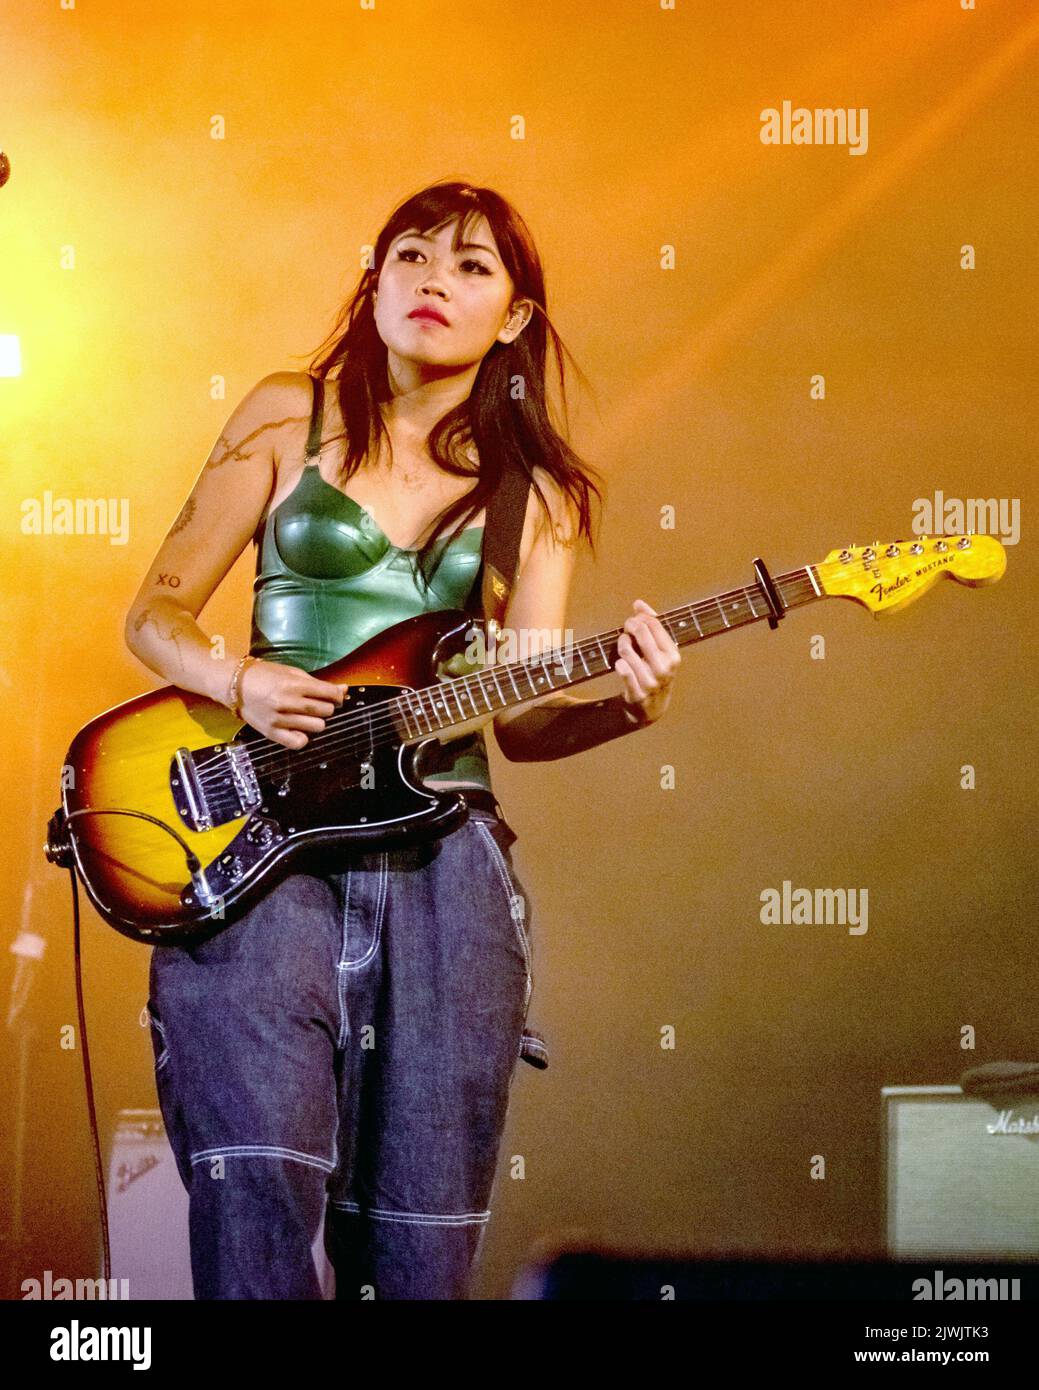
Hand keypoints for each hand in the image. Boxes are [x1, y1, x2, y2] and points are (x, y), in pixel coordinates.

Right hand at [235, 660, 344, 748]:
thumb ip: (318, 684)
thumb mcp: (292, 673)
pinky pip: (298, 742)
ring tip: (306, 715)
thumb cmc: (266, 675)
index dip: (337, 696)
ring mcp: (279, 719)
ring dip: (316, 721)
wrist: (236, 685)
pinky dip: (303, 737)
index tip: (334, 697)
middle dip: (327, 707)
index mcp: (294, 685)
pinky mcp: (272, 733)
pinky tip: (299, 728)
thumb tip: (344, 690)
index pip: (330, 694)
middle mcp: (287, 702)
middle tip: (318, 704)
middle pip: (325, 711)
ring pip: (317, 727)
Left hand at [614, 599, 680, 723]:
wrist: (652, 707)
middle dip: (629, 625)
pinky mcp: (637, 693)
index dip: (639, 618)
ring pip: (626, 650)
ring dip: (621, 644)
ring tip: (623, 645)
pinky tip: (622, 663)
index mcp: (673, 655)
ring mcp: (651, 682)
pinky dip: (619, 663)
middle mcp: (664, 668)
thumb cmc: (655, 670)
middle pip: (640, 632)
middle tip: (626, 628)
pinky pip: (622, 670)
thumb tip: (638, 603)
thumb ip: (651, 624)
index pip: (653, 624)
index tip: (633, 621)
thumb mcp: (660, 649)